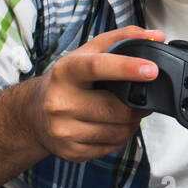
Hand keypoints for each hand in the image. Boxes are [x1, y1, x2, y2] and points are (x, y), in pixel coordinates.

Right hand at [25, 25, 162, 162]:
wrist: (32, 113)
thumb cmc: (66, 81)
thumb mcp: (87, 54)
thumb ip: (121, 39)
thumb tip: (155, 36)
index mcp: (65, 72)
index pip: (97, 67)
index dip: (127, 68)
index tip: (151, 69)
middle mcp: (60, 102)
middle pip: (117, 108)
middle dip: (137, 104)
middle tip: (140, 98)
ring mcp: (63, 130)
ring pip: (119, 130)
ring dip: (132, 122)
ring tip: (123, 111)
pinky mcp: (71, 151)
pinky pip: (112, 146)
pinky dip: (120, 136)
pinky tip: (110, 126)